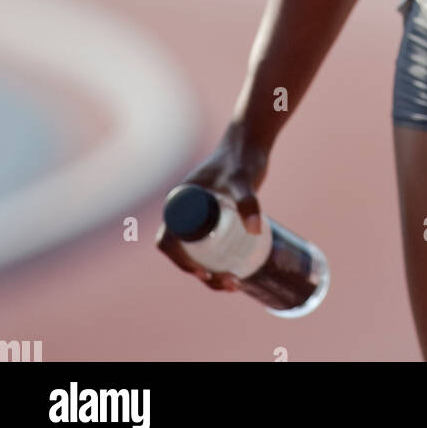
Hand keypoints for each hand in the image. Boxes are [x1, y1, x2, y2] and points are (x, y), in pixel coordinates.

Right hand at [155, 127, 268, 290]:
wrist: (251, 143)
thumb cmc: (242, 158)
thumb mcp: (242, 180)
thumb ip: (248, 200)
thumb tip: (257, 230)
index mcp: (179, 202)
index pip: (169, 241)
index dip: (182, 263)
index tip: (205, 274)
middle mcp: (186, 210)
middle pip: (185, 252)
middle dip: (202, 274)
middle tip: (230, 283)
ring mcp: (201, 214)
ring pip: (198, 252)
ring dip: (210, 274)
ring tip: (236, 285)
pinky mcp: (215, 217)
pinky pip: (209, 245)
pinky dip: (216, 262)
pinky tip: (234, 273)